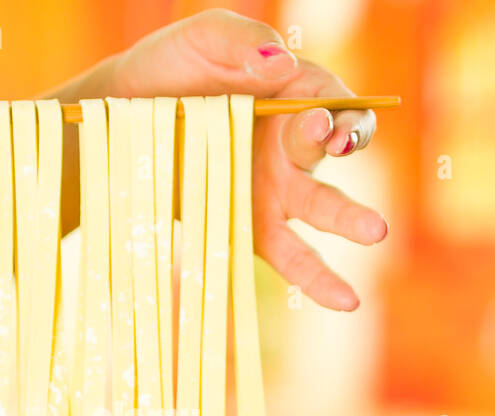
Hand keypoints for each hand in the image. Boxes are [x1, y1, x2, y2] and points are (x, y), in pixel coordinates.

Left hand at [111, 10, 387, 310]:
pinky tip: (345, 299)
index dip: (339, 109)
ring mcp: (272, 190)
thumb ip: (244, 41)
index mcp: (292, 94)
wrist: (120, 116)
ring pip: (320, 207)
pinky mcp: (248, 227)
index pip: (334, 99)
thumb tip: (280, 66)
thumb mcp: (203, 37)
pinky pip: (289, 255)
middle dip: (345, 145)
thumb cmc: (171, 68)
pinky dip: (317, 279)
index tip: (321, 120)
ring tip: (374, 232)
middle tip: (339, 145)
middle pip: (332, 147)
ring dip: (348, 220)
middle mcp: (290, 144)